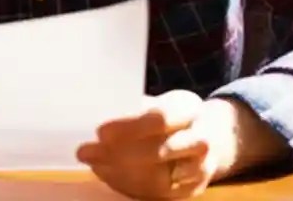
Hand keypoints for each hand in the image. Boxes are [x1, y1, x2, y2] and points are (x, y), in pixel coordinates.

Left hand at [76, 91, 236, 198]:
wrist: (206, 133)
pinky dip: (131, 187)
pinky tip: (109, 175)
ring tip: (94, 165)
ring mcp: (200, 166)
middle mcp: (201, 137)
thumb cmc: (168, 113)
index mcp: (188, 107)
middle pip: (160, 150)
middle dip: (118, 154)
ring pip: (160, 177)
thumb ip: (128, 108)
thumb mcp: (153, 101)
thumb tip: (89, 114)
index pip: (161, 118)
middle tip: (85, 152)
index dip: (129, 127)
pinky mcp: (193, 188)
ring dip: (121, 174)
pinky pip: (161, 193)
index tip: (100, 132)